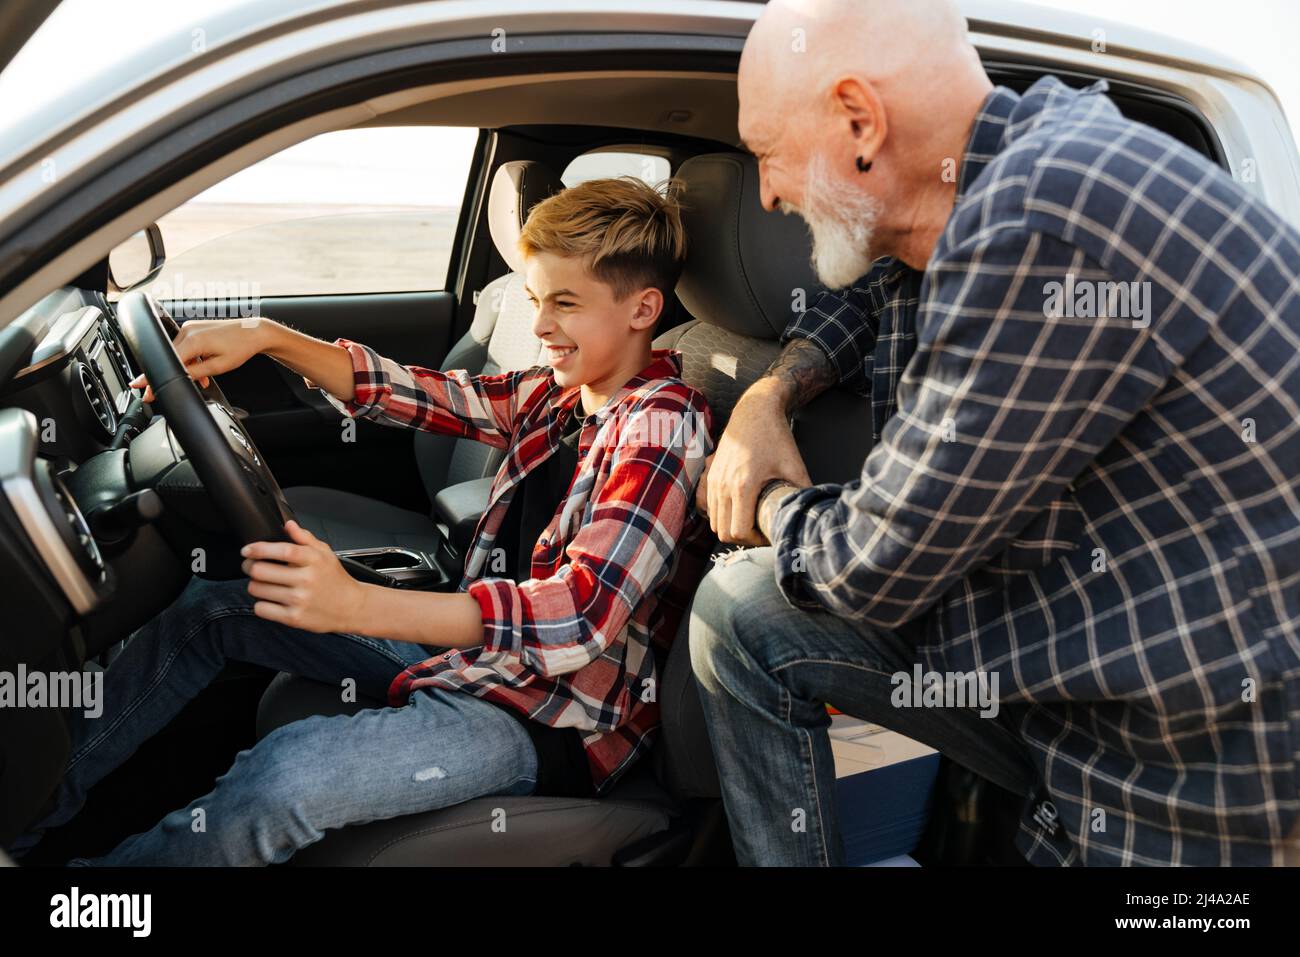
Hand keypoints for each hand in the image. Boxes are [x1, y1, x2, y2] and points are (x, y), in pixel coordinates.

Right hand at [130, 316, 275, 401]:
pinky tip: (202, 369)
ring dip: (185, 368)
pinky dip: (190, 359)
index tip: (140, 384)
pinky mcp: (193, 328)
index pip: (167, 361)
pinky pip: (185, 346)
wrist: (254, 332)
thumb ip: (195, 374)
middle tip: (160, 391)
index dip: (153, 376)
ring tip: (203, 380)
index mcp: (193, 340)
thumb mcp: (218, 367)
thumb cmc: (241, 348)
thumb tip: (179, 380)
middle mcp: (188, 331)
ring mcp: (189, 328)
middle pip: (169, 357)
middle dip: (169, 374)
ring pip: (178, 353)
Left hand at [240, 519, 366, 632]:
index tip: (247, 550)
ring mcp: (299, 600)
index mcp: (313, 560)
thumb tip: (288, 525)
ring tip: (265, 584)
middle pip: (260, 570)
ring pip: (257, 589)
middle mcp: (306, 579)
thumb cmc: (336, 580)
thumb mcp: (325, 554)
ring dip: (255, 585)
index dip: (259, 548)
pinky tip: (271, 600)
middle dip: (250, 567)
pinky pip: (262, 609)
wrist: (351, 608)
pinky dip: (261, 604)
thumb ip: (305, 538)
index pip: (281, 550)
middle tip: (252, 566)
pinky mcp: (294, 618)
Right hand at [700, 385, 811, 543]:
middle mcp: (723, 485)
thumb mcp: (794, 465)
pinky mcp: (710, 476)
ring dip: (731, 526)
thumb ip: (802, 492)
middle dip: (743, 537)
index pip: (739, 532)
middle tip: (762, 531)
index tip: (768, 532)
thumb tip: (811, 513)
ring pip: (714, 522)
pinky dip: (722, 515)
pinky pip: (709, 508)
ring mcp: (714, 481)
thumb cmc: (775, 436)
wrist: (754, 411)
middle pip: (724, 532)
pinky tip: (739, 509)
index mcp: (744, 485)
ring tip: (751, 521)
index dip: (755, 540)